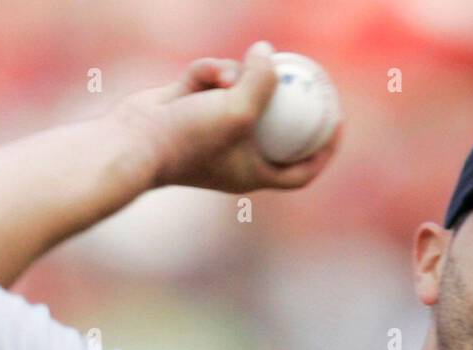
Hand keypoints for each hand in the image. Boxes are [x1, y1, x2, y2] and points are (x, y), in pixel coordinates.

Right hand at [112, 41, 343, 192]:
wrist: (134, 141)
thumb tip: (270, 53)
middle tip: (307, 78)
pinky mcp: (192, 109)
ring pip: (242, 95)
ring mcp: (214, 132)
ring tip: (227, 76)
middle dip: (287, 102)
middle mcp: (236, 156)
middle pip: (275, 130)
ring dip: (237, 78)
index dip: (324, 152)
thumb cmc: (189, 138)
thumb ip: (262, 82)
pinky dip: (209, 74)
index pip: (300, 172)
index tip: (337, 124)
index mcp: (254, 174)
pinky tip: (200, 77)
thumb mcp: (237, 109)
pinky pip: (213, 83)